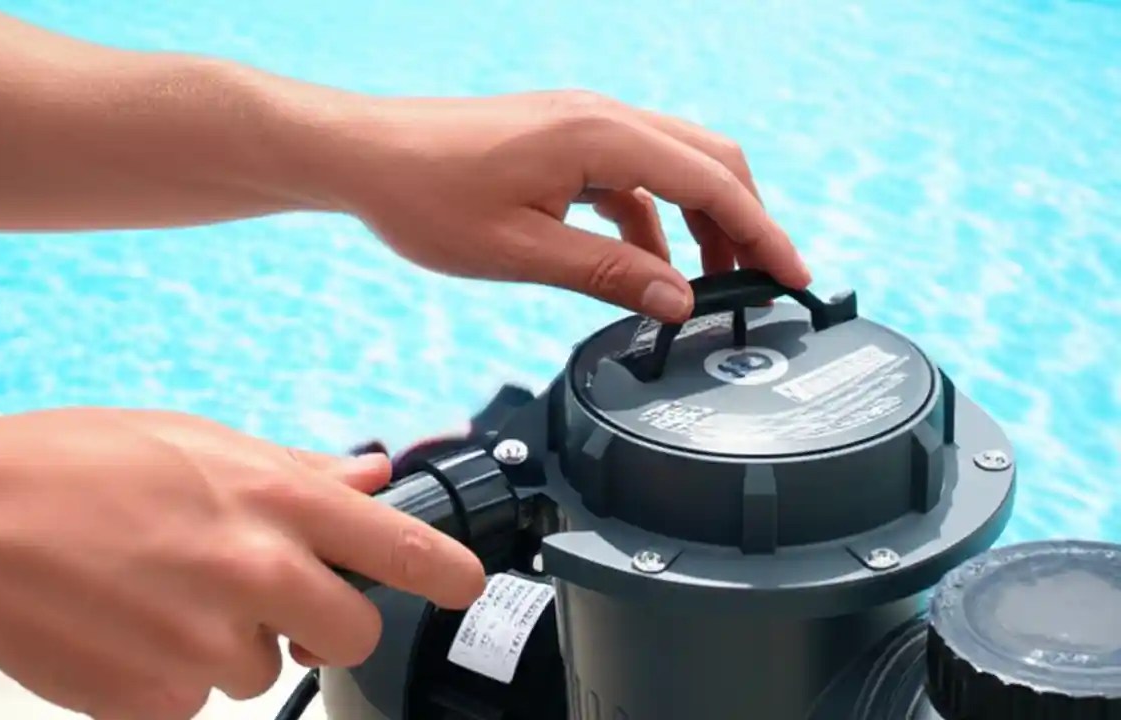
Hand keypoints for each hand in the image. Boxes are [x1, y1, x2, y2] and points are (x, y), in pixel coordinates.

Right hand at [0, 408, 483, 719]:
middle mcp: (256, 574)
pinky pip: (196, 702)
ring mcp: (209, 645)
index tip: (467, 585)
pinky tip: (129, 629)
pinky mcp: (158, 702)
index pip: (398, 547)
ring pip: (264, 673)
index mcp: (274, 500)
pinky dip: (173, 677)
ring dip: (232, 648)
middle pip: (352, 636)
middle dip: (326, 626)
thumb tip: (368, 472)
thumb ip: (294, 470)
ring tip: (164, 597)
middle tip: (273, 601)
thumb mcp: (200, 442)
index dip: (447, 572)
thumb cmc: (77, 464)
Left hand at [341, 90, 811, 321]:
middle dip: (742, 224)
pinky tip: (643, 264)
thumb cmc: (426, 196)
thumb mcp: (522, 251)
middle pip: (707, 162)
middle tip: (758, 286)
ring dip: (697, 223)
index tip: (794, 278)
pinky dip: (649, 218)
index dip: (762, 234)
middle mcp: (601, 117)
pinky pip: (628, 176)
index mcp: (601, 136)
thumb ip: (609, 275)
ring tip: (706, 286)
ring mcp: (581, 124)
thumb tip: (678, 300)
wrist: (362, 155)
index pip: (712, 182)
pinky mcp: (560, 139)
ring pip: (671, 167)